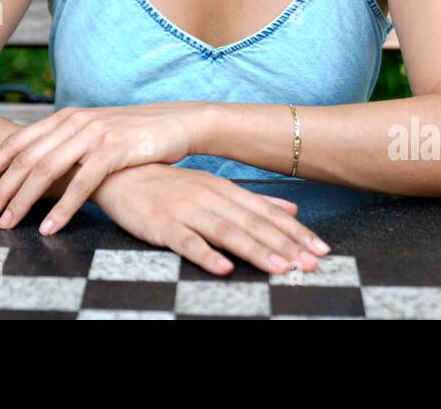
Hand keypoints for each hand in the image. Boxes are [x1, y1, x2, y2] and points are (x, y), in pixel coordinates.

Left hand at [0, 104, 200, 233]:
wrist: (178, 123)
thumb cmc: (135, 134)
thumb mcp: (96, 132)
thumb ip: (68, 143)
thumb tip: (39, 165)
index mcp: (66, 117)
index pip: (18, 141)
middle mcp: (74, 122)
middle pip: (25, 159)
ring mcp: (93, 134)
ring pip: (46, 170)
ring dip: (22, 200)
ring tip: (7, 224)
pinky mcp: (114, 150)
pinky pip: (81, 184)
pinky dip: (62, 208)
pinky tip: (49, 227)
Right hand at [89, 163, 331, 276]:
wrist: (119, 174)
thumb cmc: (167, 184)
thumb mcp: (212, 187)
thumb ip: (253, 199)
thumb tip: (292, 209)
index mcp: (224, 189)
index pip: (267, 212)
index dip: (295, 232)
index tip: (321, 249)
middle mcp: (209, 197)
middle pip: (253, 224)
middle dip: (285, 245)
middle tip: (311, 264)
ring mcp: (185, 210)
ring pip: (226, 232)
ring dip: (255, 250)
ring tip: (280, 268)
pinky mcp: (161, 225)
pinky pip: (186, 242)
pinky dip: (206, 254)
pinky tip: (223, 268)